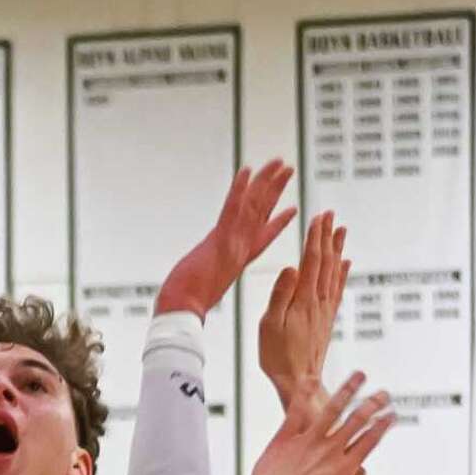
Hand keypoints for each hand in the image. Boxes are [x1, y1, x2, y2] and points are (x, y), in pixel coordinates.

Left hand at [154, 161, 296, 318]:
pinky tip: (246, 170)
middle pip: (263, 213)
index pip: (263, 235)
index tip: (292, 208)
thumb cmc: (188, 303)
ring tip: (280, 163)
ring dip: (266, 182)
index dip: (279, 221)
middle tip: (289, 170)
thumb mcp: (205, 286)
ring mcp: (232, 243)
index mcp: (239, 258)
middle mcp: (240, 247)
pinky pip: (231, 209)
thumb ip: (211, 278)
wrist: (183, 311)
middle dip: (276, 190)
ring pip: (254, 206)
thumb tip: (206, 279)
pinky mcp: (220, 240)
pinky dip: (239, 189)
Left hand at [243, 374, 392, 474]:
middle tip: (384, 393)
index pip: (370, 441)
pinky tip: (311, 378)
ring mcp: (308, 442)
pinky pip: (296, 410)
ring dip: (348, 389)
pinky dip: (303, 392)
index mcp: (343, 470)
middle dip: (374, 403)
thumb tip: (359, 474)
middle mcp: (329, 451)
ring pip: (333, 409)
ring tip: (359, 375)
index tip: (391, 415)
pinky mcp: (286, 438)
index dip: (383, 426)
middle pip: (358, 420)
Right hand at [259, 210, 349, 406]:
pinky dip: (342, 273)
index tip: (318, 217)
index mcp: (304, 300)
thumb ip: (280, 295)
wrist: (299, 383)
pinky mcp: (326, 320)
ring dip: (337, 250)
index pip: (312, 261)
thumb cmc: (279, 357)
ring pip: (334, 273)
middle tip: (331, 215)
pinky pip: (337, 290)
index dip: (315, 238)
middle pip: (326, 262)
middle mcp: (319, 302)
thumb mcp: (270, 326)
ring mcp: (325, 311)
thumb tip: (291, 268)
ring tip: (341, 231)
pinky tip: (345, 264)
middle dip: (327, 237)